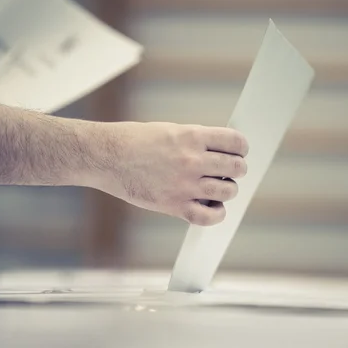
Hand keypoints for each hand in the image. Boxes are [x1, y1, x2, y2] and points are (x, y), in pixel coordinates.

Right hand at [88, 121, 248, 225]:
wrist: (106, 157)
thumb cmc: (134, 141)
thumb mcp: (170, 130)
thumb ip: (197, 141)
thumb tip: (221, 152)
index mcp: (192, 136)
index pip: (236, 142)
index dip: (241, 148)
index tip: (238, 151)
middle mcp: (192, 160)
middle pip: (236, 168)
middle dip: (236, 169)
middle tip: (228, 171)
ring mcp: (184, 185)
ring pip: (228, 191)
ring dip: (227, 190)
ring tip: (217, 187)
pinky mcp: (174, 205)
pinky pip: (209, 217)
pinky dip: (217, 214)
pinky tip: (212, 206)